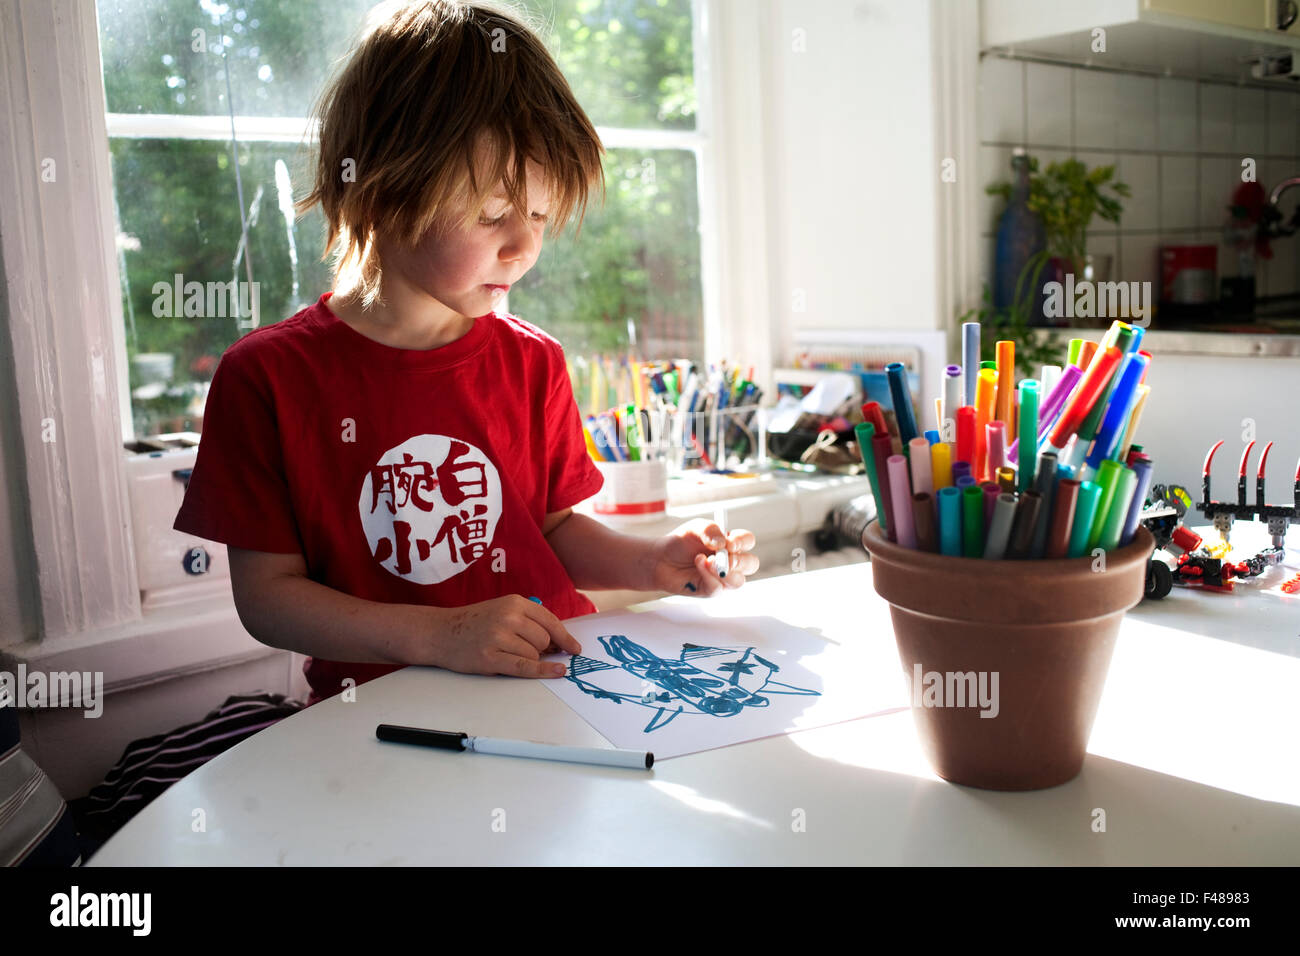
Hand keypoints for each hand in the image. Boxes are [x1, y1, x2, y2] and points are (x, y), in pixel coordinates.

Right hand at [424, 595, 581, 677]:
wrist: (441, 632)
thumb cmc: (475, 622)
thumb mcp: (503, 609)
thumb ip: (529, 621)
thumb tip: (560, 642)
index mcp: (514, 603)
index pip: (550, 621)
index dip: (565, 637)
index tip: (575, 648)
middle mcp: (508, 617)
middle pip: (544, 641)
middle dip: (540, 649)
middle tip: (521, 648)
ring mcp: (499, 637)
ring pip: (534, 655)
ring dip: (528, 659)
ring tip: (505, 651)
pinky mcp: (490, 658)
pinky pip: (525, 667)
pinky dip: (543, 672)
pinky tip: (557, 671)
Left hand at [648, 518, 757, 596]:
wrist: (661, 558)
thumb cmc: (681, 542)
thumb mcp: (694, 528)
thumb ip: (710, 530)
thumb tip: (723, 543)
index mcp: (731, 543)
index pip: (748, 541)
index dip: (743, 542)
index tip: (730, 542)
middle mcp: (731, 561)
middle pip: (751, 563)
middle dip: (739, 560)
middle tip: (723, 555)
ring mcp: (723, 578)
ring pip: (738, 581)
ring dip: (724, 571)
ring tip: (705, 560)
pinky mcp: (712, 590)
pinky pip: (718, 588)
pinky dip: (708, 576)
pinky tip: (698, 565)